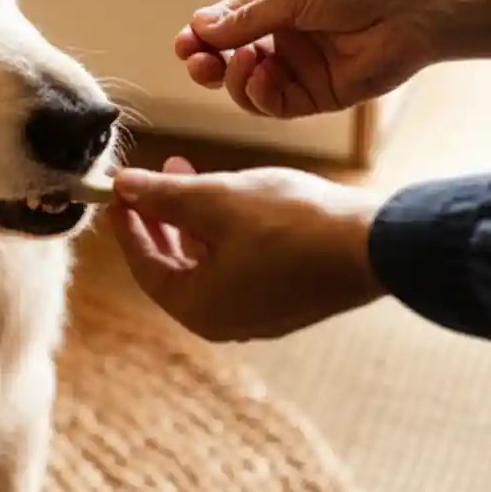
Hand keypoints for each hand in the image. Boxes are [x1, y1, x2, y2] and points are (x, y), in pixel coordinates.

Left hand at [108, 159, 385, 341]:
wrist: (376, 244)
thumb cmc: (291, 225)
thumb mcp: (215, 200)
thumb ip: (162, 195)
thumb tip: (119, 185)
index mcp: (198, 308)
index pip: (144, 265)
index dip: (126, 224)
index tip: (114, 191)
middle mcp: (224, 320)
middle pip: (173, 265)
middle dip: (158, 216)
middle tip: (146, 180)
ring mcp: (257, 313)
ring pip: (207, 261)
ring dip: (192, 217)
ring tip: (187, 171)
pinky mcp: (285, 298)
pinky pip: (238, 264)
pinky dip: (223, 231)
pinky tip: (230, 194)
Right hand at [174, 0, 447, 117]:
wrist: (409, 12)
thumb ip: (244, 19)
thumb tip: (199, 27)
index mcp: (272, 11)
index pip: (224, 29)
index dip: (201, 38)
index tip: (184, 43)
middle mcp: (280, 43)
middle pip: (227, 63)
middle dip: (207, 64)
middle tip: (197, 62)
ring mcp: (296, 72)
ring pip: (245, 88)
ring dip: (235, 79)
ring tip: (247, 61)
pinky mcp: (314, 98)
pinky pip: (273, 105)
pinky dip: (261, 94)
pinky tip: (268, 75)